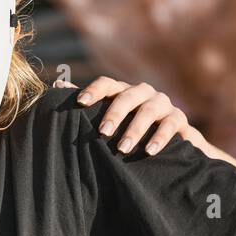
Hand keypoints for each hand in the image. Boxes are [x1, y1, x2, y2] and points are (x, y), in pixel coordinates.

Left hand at [63, 76, 200, 156]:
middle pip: (127, 96)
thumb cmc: (131, 128)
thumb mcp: (110, 117)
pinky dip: (159, 138)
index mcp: (123, 92)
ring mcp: (162, 104)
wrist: (171, 141)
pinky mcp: (178, 119)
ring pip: (148, 111)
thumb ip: (88, 103)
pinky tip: (149, 151)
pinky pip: (170, 125)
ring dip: (134, 130)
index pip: (107, 84)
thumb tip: (57, 83)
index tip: (80, 103)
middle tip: (102, 133)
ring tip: (122, 148)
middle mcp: (143, 93)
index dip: (94, 91)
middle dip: (114, 114)